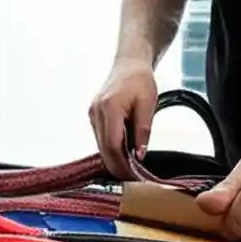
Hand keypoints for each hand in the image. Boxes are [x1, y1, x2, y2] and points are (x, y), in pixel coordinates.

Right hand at [89, 58, 157, 179]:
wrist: (129, 64)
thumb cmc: (140, 81)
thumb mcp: (148, 106)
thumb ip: (143, 131)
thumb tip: (139, 156)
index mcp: (110, 108)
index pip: (112, 145)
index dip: (122, 164)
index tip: (133, 176)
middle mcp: (96, 112)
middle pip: (103, 148)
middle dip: (117, 165)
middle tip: (133, 178)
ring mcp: (92, 113)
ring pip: (100, 145)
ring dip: (113, 158)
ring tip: (130, 168)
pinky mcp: (93, 114)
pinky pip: (100, 137)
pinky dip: (110, 147)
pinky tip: (123, 153)